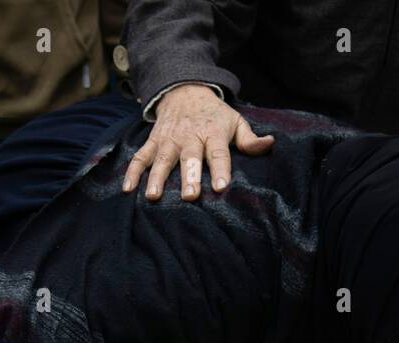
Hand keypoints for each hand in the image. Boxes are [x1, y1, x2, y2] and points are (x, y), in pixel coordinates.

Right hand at [122, 83, 273, 200]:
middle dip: (189, 176)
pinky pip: (141, 156)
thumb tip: (270, 144)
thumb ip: (250, 138)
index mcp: (213, 132)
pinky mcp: (153, 140)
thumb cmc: (214, 114)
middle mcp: (190, 136)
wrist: (185, 89)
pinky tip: (128, 188)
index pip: (218, 153)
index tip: (221, 187)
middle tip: (190, 196)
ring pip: (163, 159)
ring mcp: (169, 139)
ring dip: (157, 177)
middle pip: (189, 157)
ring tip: (154, 196)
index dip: (220, 170)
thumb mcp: (235, 121)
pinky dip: (133, 171)